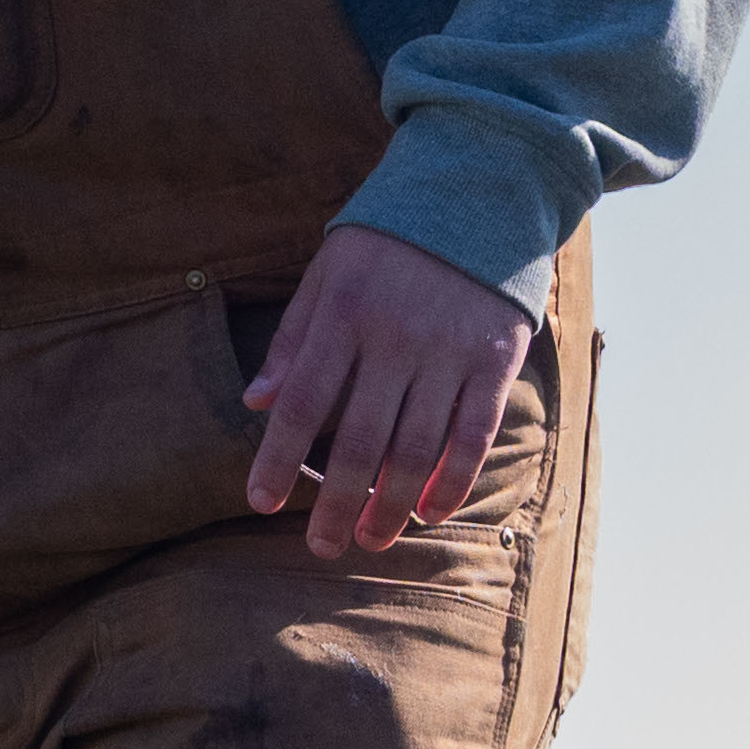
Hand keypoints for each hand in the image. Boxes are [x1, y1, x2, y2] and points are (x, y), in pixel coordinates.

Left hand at [240, 224, 537, 563]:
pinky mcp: (494, 363)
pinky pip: (472, 436)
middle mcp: (394, 340)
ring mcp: (448, 354)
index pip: (301, 403)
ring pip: (417, 450)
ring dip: (393, 506)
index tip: (261, 504)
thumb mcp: (328, 274)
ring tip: (374, 541)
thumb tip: (255, 403)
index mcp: (343, 316)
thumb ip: (293, 340)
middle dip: (338, 504)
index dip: (278, 459)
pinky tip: (430, 511)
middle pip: (359, 441)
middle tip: (323, 549)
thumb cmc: (388, 242)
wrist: (475, 199)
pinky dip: (453, 481)